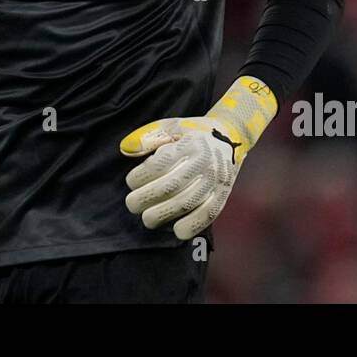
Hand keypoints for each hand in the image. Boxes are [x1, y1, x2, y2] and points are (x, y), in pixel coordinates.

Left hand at [119, 76, 277, 239]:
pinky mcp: (224, 194)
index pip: (162, 163)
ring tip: (147, 219)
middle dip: (147, 199)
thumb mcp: (171, 125)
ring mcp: (216, 179)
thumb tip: (125, 149)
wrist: (230, 137)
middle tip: (132, 204)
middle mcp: (205, 161)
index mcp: (190, 143)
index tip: (131, 182)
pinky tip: (178, 231)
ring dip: (164, 215)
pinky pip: (209, 213)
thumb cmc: (192, 132)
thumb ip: (148, 136)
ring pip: (188, 202)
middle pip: (172, 186)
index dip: (142, 176)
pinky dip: (194, 225)